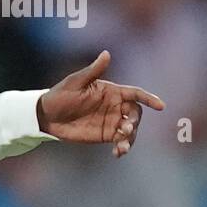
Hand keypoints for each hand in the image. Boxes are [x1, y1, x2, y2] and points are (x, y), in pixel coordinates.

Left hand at [35, 50, 164, 156]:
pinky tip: (118, 153)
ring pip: (131, 130)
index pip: (135, 94)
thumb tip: (106, 53)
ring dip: (130, 138)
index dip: (149, 99)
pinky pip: (120, 141)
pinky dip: (122, 147)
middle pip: (136, 114)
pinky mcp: (106, 135)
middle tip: (126, 129)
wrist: (46, 116)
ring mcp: (112, 121)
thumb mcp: (75, 82)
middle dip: (135, 122)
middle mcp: (115, 106)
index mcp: (112, 91)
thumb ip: (93, 71)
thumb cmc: (60, 95)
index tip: (160, 106)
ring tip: (121, 146)